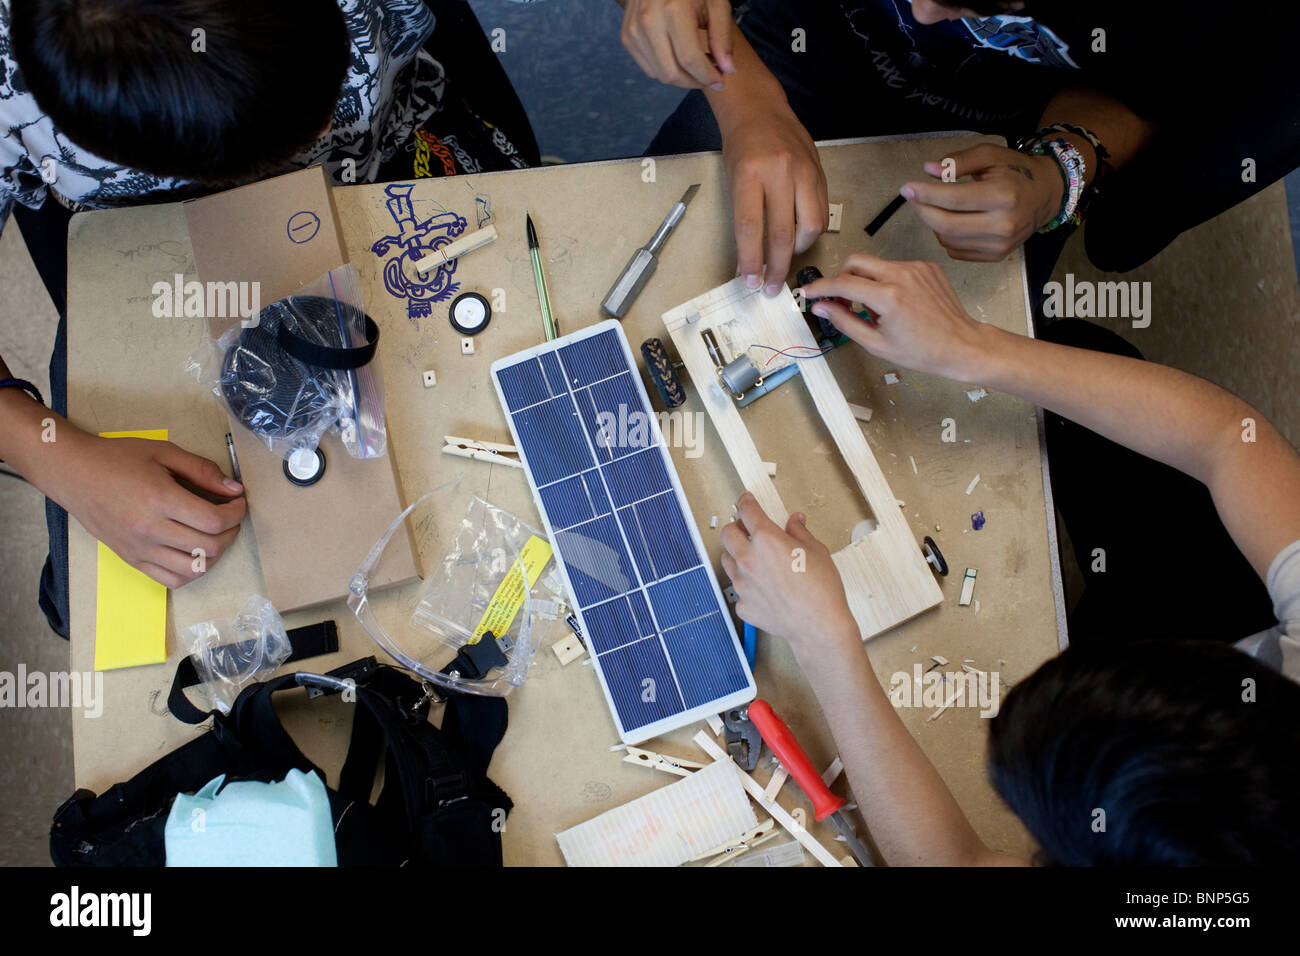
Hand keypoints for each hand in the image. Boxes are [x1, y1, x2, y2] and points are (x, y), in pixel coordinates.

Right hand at [56, 433, 245, 587]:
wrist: (73, 473)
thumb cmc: (117, 459)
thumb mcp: (164, 452)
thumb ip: (202, 470)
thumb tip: (234, 489)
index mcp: (159, 500)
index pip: (213, 521)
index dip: (236, 513)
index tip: (239, 502)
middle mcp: (149, 530)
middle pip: (208, 548)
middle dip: (231, 533)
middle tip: (231, 517)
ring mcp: (139, 549)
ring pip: (193, 570)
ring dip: (214, 555)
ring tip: (215, 535)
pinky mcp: (131, 559)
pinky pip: (171, 580)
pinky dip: (191, 571)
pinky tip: (194, 552)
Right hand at [620, 0, 735, 88]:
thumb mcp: (716, 4)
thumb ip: (723, 37)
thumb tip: (728, 70)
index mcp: (673, 11)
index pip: (690, 60)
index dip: (707, 77)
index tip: (720, 81)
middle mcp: (649, 22)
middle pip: (672, 73)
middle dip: (694, 82)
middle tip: (710, 75)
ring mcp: (634, 31)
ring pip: (660, 75)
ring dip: (682, 78)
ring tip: (697, 64)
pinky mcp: (627, 37)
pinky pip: (649, 69)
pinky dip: (667, 69)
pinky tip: (679, 58)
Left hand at [719, 492, 855, 649]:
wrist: (819, 625)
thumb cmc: (822, 590)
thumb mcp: (816, 551)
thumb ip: (800, 532)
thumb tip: (794, 521)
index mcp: (767, 539)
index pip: (747, 511)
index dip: (746, 502)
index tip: (746, 500)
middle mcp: (748, 559)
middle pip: (727, 534)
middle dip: (736, 528)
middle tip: (748, 531)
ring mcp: (742, 584)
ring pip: (727, 560)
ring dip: (737, 555)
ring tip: (756, 560)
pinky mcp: (742, 604)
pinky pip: (738, 589)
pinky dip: (747, 585)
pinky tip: (764, 589)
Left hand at [721, 105, 826, 294]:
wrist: (760, 108)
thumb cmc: (741, 146)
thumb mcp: (733, 180)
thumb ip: (744, 219)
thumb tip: (748, 262)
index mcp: (750, 174)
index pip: (750, 228)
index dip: (751, 261)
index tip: (750, 282)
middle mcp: (780, 172)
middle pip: (783, 234)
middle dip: (777, 267)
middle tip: (770, 287)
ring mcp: (804, 171)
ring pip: (811, 226)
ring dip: (798, 250)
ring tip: (786, 258)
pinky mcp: (820, 173)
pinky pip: (821, 211)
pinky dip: (810, 231)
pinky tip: (799, 237)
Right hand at [799, 253, 988, 380]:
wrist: (961, 345)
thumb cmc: (922, 351)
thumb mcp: (876, 343)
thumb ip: (844, 321)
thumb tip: (821, 306)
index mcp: (888, 296)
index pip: (842, 282)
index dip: (820, 287)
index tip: (809, 292)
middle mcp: (901, 275)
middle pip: (855, 261)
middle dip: (842, 277)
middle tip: (841, 300)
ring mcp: (916, 267)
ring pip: (876, 264)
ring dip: (866, 281)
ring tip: (874, 308)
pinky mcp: (926, 266)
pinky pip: (896, 266)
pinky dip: (887, 280)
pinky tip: (896, 302)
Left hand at [901, 144, 1063, 260]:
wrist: (1044, 196)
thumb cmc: (1016, 172)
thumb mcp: (991, 155)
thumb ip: (959, 161)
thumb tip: (929, 170)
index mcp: (1004, 196)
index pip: (953, 199)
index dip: (925, 194)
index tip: (907, 188)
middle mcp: (1003, 224)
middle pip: (946, 225)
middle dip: (923, 210)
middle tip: (914, 197)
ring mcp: (999, 245)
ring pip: (948, 239)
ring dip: (934, 223)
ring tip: (938, 206)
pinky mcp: (995, 256)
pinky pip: (956, 250)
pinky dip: (946, 236)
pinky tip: (953, 220)